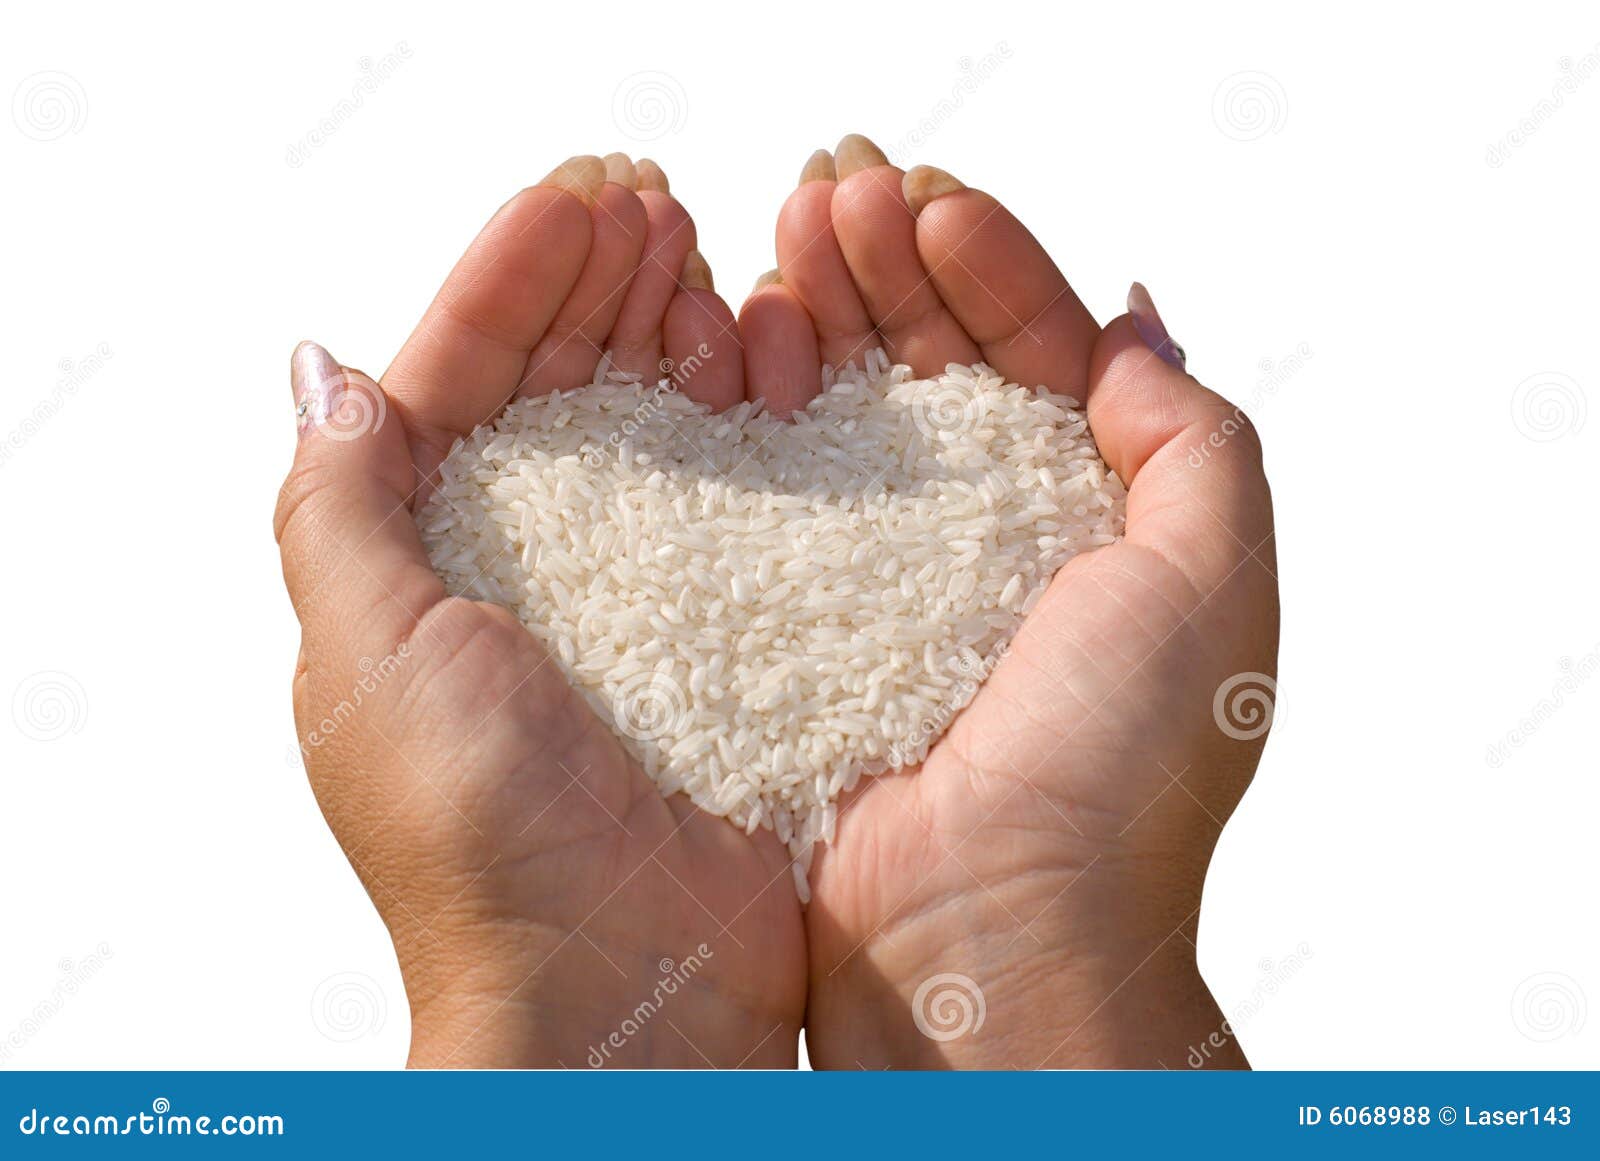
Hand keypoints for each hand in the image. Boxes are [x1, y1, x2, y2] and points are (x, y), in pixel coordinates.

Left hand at [275, 155, 804, 1067]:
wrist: (617, 983)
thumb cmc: (475, 838)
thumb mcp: (367, 658)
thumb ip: (337, 509)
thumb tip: (317, 369)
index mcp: (425, 565)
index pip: (457, 381)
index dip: (508, 281)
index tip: (572, 201)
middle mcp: (526, 571)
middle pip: (559, 386)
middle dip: (599, 286)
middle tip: (654, 206)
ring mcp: (633, 599)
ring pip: (651, 426)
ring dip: (673, 332)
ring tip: (709, 258)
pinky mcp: (725, 633)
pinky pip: (737, 497)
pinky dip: (750, 420)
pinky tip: (768, 359)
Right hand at [738, 135, 1277, 1067]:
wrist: (987, 935)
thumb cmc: (1115, 772)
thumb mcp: (1213, 580)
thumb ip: (1193, 438)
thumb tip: (1133, 325)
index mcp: (1091, 522)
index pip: (1038, 355)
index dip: (990, 267)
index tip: (930, 205)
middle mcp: (989, 543)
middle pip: (934, 366)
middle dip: (889, 268)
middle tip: (834, 193)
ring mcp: (886, 583)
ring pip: (850, 411)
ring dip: (823, 314)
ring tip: (784, 243)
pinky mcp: (798, 627)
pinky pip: (777, 491)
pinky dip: (763, 410)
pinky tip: (743, 347)